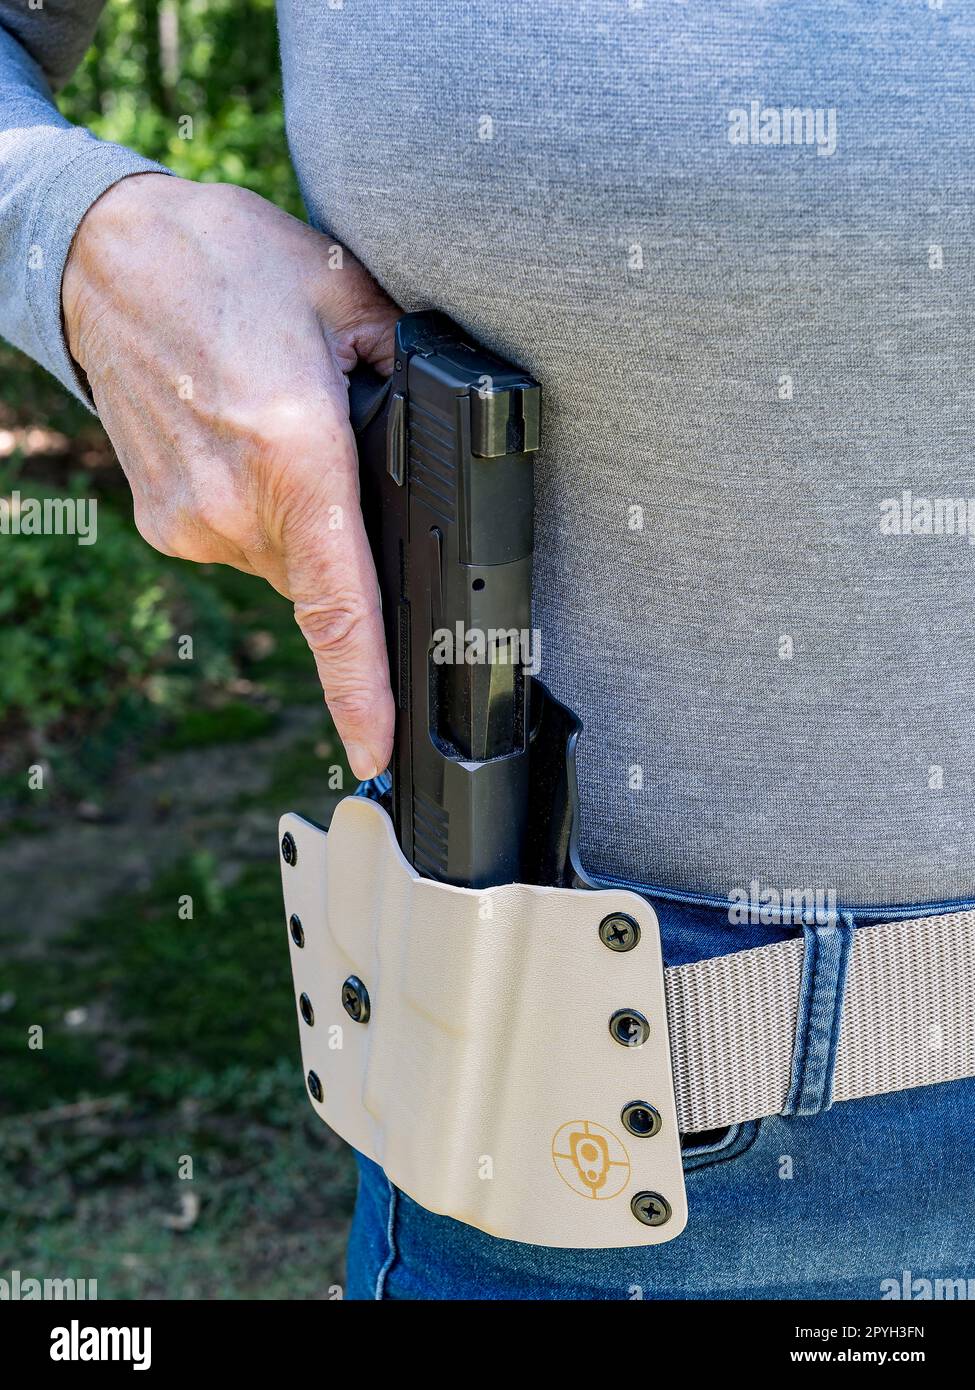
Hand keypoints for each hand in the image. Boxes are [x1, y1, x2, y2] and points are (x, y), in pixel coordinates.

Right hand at [62, 173, 398, 778]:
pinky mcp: (162, 522)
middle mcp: (235, 507)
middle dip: (349, 535)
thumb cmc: (227, 262)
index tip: (376, 752)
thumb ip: (407, 377)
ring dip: (300, 518)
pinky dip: (259, 511)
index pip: (340, 610)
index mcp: (296, 459)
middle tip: (337, 447)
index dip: (363, 692)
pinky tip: (246, 441)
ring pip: (282, 562)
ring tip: (278, 423)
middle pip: (324, 578)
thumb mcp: (350, 298)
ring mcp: (189, 522)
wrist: (104, 254)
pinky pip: (241, 543)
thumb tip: (445, 432)